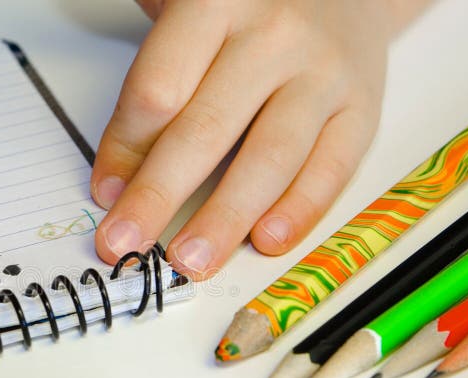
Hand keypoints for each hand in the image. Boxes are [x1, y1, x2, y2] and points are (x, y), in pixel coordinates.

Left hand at [92, 0, 426, 278]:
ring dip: (224, 220)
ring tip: (189, 262)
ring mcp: (324, 71)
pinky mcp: (362, 105)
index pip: (159, 91)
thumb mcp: (188, 16)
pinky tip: (266, 242)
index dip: (124, 150)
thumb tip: (119, 179)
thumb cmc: (247, 6)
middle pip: (205, 130)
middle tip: (124, 245)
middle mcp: (275, 34)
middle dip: (158, 198)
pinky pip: (331, 167)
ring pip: (269, 158)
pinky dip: (298, 211)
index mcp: (217, 1)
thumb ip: (155, 82)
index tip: (105, 195)